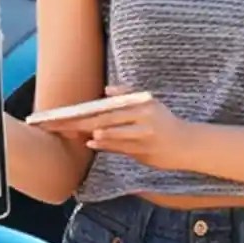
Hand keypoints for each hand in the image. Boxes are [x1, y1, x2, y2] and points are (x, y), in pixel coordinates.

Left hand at [37, 86, 190, 170]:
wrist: (187, 145)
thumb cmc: (165, 122)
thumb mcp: (150, 103)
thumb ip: (127, 95)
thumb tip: (106, 90)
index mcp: (140, 105)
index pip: (105, 106)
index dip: (83, 108)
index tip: (63, 111)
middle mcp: (140, 118)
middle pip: (103, 118)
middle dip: (77, 122)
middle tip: (56, 123)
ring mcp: (142, 136)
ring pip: (112, 134)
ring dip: (90, 132)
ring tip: (71, 130)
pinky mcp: (144, 152)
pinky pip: (121, 147)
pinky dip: (106, 144)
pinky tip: (93, 142)